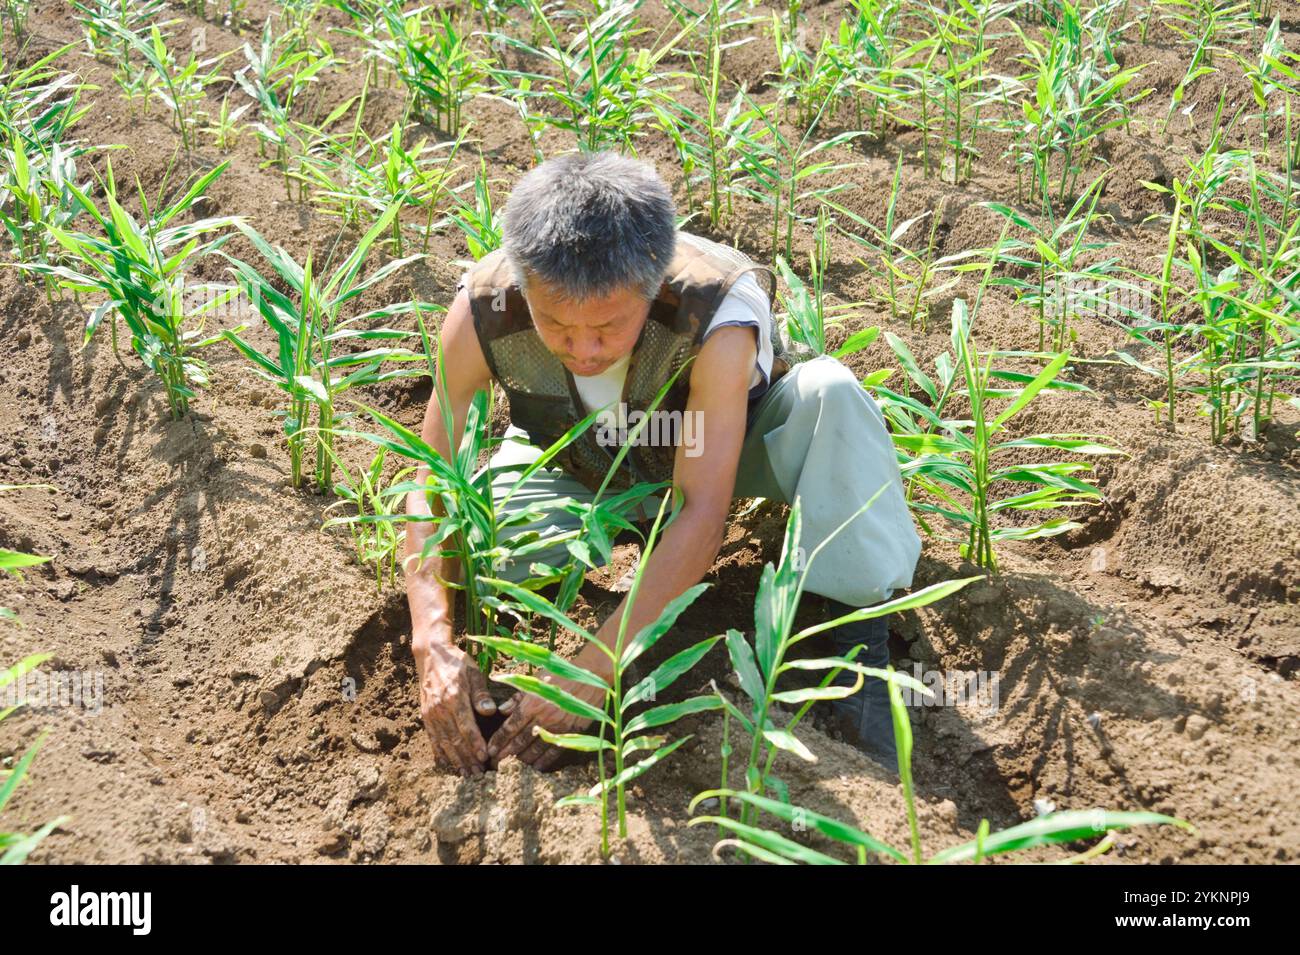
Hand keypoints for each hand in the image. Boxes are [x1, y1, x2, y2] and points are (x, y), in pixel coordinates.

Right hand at [412, 631, 495, 775]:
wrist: (431, 655)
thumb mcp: (473, 672)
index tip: (484, 757)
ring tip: (465, 774)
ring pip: (443, 743)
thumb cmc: (457, 663)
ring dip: (455, 760)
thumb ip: (481, 693)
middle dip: (467, 758)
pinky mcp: (425, 716)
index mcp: (454, 698)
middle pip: (454, 740)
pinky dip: (439, 753)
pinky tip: (447, 764)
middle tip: (478, 774)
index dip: (475, 744)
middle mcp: (440, 709)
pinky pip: (432, 738)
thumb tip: (490, 710)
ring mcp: (430, 714)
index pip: (466, 727)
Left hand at [488, 644, 611, 771]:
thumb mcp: (536, 681)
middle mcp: (544, 717)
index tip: (490, 751)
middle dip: (506, 755)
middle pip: (520, 742)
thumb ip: (517, 697)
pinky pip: (555, 751)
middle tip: (495, 765)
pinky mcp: (572, 732)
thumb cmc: (560, 675)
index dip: (499, 741)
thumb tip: (501, 710)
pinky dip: (544, 761)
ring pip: (536, 750)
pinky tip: (536, 767)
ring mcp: (559, 727)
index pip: (510, 727)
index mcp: (532, 703)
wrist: (591, 676)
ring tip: (512, 768)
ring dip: (522, 760)